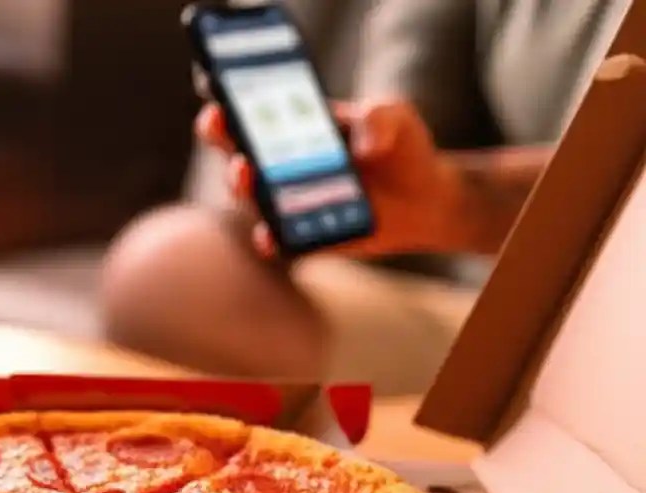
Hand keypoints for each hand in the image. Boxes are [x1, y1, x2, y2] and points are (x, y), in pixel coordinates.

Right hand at [196, 99, 470, 259]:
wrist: (427, 197)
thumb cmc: (402, 148)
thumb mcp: (395, 116)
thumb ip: (380, 115)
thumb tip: (364, 146)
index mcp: (292, 129)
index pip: (247, 114)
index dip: (226, 106)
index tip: (218, 98)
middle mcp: (280, 166)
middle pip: (234, 150)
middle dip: (219, 136)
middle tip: (220, 123)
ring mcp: (287, 202)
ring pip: (248, 195)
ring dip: (239, 184)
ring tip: (245, 172)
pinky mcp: (302, 236)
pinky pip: (275, 241)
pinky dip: (269, 238)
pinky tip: (271, 233)